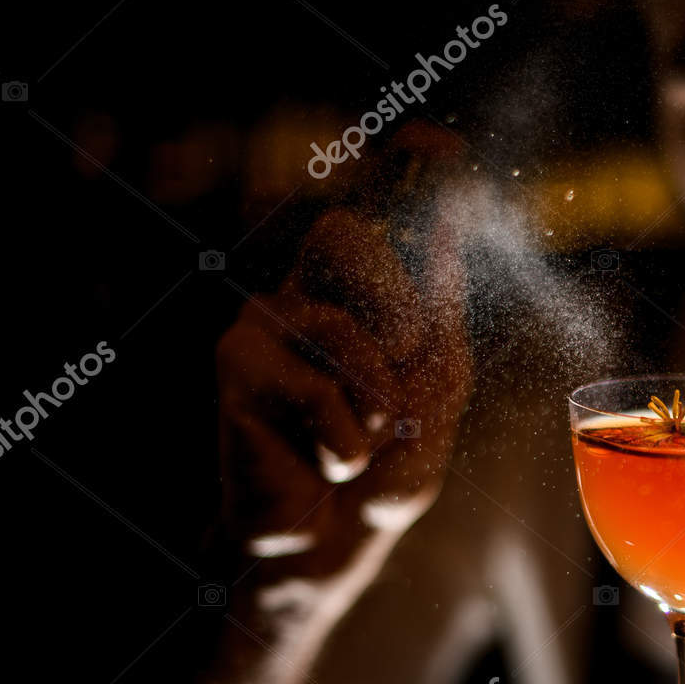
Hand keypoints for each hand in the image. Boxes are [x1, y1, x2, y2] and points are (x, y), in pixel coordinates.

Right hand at [216, 121, 469, 579]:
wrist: (331, 541)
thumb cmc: (386, 465)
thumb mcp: (435, 389)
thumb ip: (439, 312)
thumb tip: (447, 227)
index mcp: (367, 290)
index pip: (383, 207)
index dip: (411, 167)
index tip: (439, 142)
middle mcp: (310, 289)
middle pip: (345, 235)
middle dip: (394, 306)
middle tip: (405, 362)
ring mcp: (268, 324)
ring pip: (341, 324)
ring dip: (378, 401)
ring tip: (366, 439)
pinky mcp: (237, 366)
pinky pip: (323, 393)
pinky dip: (348, 445)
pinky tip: (326, 461)